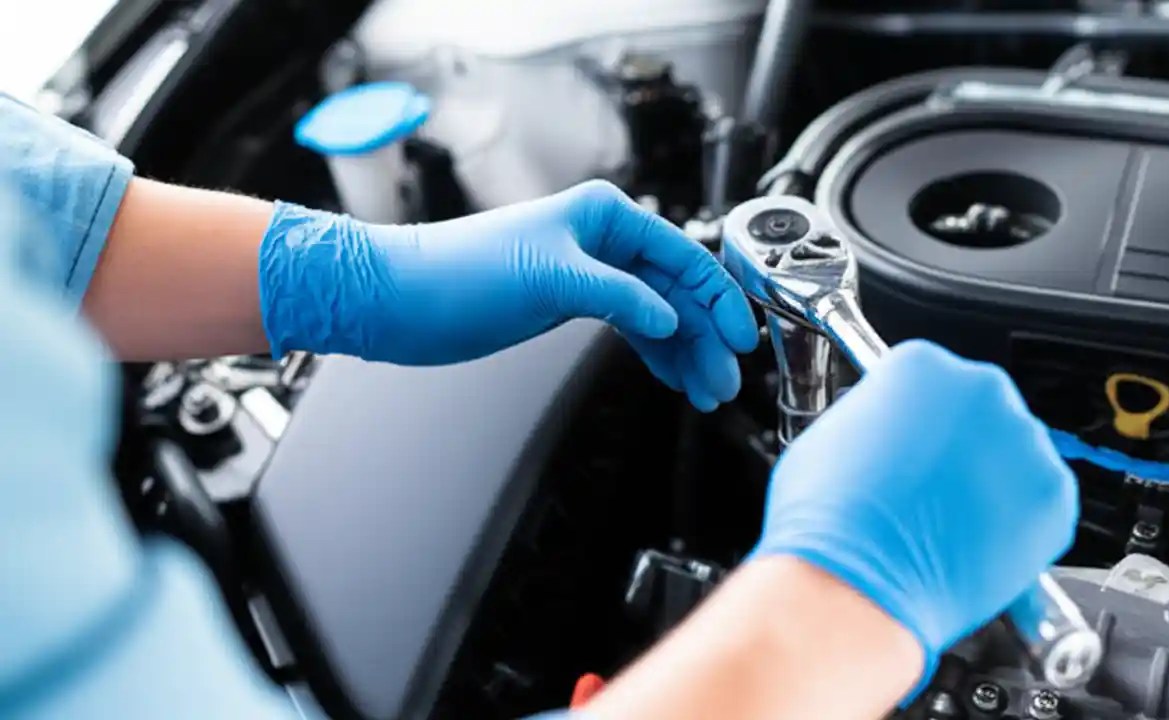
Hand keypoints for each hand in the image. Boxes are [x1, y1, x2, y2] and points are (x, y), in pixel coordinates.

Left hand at [259, 180, 758, 410]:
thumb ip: (620, 297)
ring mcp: (589, 274)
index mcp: (605, 216)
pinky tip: (675, 378)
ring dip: (685, 353)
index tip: (742, 338)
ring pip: (657, 315)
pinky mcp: (571, 305)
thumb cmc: (461, 274)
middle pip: (677, 292)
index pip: (683, 258)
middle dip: (705, 337)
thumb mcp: (550, 279)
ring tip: (707, 392)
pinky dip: (656, 354)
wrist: (400, 300)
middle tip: (725, 381)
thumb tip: (672, 318)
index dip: (718, 299)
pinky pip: (631, 329)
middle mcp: (603, 241)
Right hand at [751, 340, 1077, 679]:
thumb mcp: (828, 440)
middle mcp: (981, 390)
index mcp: (922, 366)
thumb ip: (872, 423)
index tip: (913, 445)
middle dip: (962, 449)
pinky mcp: (1055, 497)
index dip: (918, 421)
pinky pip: (1043, 507)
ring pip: (1014, 459)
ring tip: (948, 526)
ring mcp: (1024, 441)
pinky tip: (974, 546)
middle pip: (980, 413)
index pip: (932, 380)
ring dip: (991, 487)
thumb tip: (885, 437)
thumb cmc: (830, 521)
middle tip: (930, 491)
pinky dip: (1018, 529)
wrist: (855, 587)